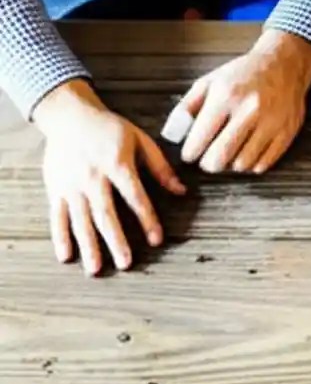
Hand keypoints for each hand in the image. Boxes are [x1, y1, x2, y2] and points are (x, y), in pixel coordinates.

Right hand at [34, 79, 185, 275]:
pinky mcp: (56, 189)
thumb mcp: (140, 141)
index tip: (156, 240)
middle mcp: (92, 177)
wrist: (69, 115)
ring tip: (96, 268)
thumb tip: (181, 191)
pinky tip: (66, 256)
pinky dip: (60, 236)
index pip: (135, 196)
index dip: (147, 219)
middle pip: (105, 213)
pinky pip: (57, 216)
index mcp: (116, 164)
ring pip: (80, 219)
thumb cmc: (109, 129)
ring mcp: (71, 185)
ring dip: (88, 245)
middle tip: (126, 263)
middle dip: (115, 240)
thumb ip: (161, 167)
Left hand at [176, 30, 310, 173]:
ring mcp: (271, 124)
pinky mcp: (286, 133)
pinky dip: (251, 165)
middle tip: (207, 160)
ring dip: (231, 165)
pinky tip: (247, 153)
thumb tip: (172, 134)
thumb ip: (187, 107)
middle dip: (209, 164)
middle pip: (221, 157)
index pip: (200, 137)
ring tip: (228, 154)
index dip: (190, 153)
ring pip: (243, 164)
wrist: (284, 64)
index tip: (189, 155)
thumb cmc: (244, 74)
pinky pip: (264, 164)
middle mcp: (249, 111)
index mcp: (226, 96)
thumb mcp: (209, 82)